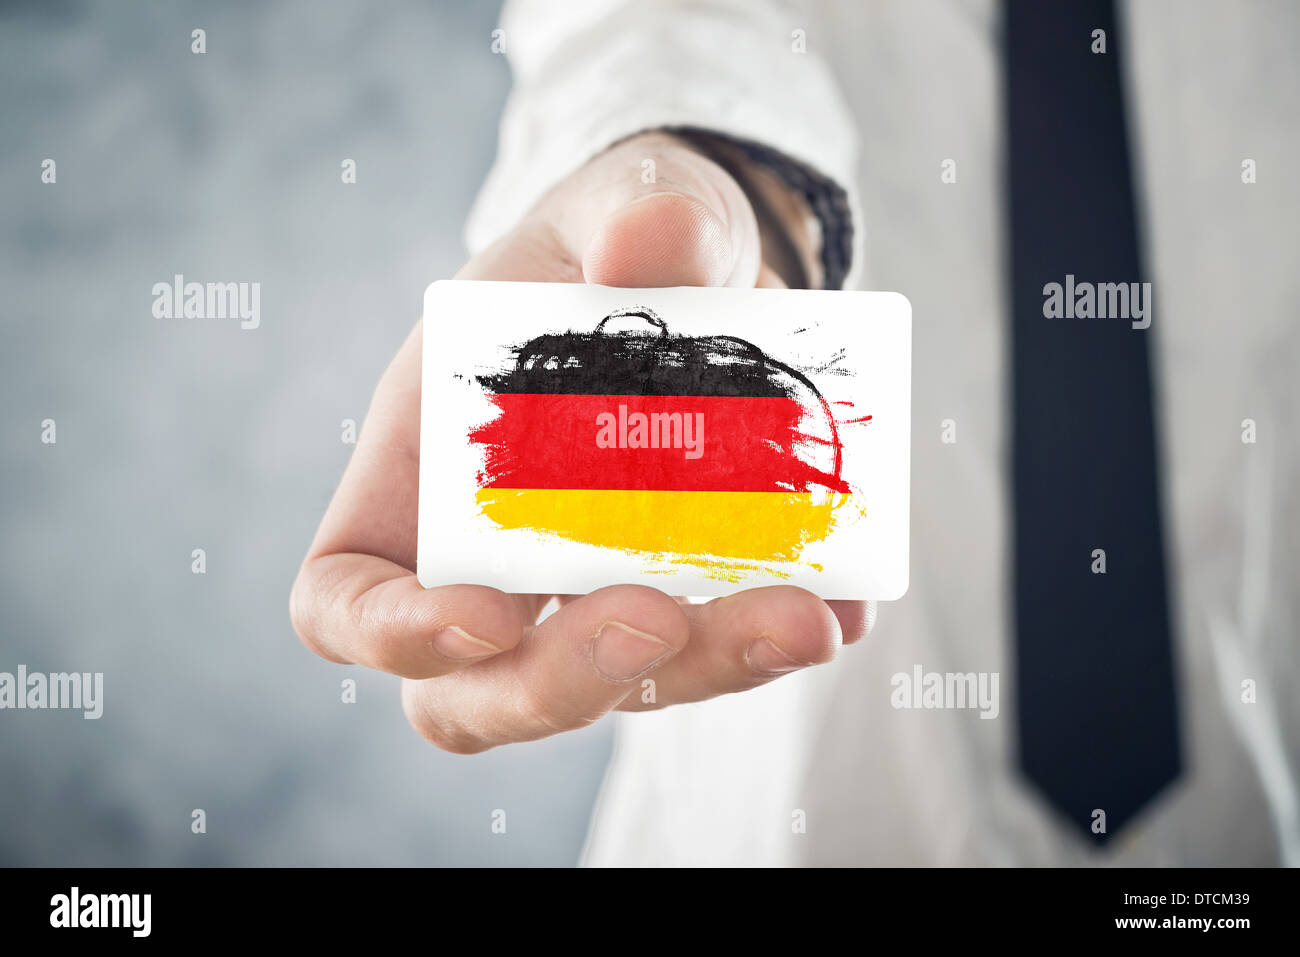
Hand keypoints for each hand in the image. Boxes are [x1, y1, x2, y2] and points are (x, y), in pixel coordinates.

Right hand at [289, 132, 874, 752]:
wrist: (712, 265)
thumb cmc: (613, 236)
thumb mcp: (618, 200)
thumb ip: (632, 213)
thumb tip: (652, 239)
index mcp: (419, 473)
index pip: (345, 598)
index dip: (393, 634)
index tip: (485, 616)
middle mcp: (494, 560)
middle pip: (480, 692)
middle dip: (565, 680)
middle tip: (661, 617)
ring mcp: (593, 594)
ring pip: (621, 688)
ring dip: (708, 668)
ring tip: (805, 616)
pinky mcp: (693, 597)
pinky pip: (727, 651)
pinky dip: (784, 634)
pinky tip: (845, 596)